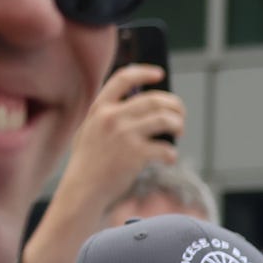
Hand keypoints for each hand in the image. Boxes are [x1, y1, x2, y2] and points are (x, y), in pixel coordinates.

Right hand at [65, 64, 184, 206]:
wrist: (83, 188)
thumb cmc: (90, 161)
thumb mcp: (90, 129)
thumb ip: (108, 114)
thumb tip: (141, 102)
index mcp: (100, 108)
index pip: (123, 79)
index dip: (144, 73)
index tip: (159, 74)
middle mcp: (112, 117)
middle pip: (154, 100)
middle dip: (174, 106)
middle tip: (180, 116)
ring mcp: (124, 135)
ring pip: (165, 120)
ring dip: (178, 125)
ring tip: (179, 133)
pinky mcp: (136, 154)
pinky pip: (166, 148)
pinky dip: (172, 154)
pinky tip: (168, 159)